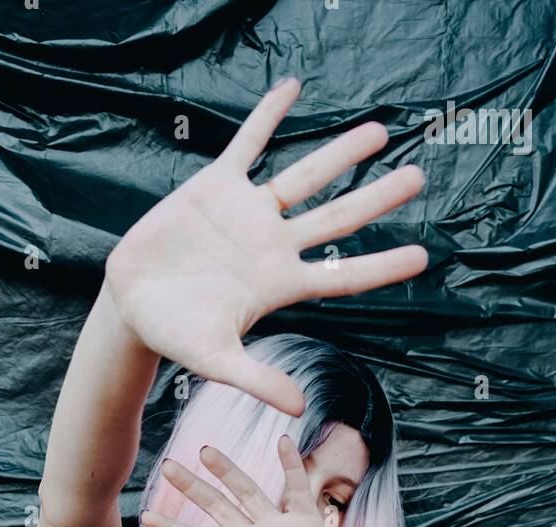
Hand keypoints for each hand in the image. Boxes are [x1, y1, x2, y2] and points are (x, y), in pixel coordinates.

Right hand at [104, 77, 426, 414]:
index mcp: (280, 284)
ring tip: (380, 131)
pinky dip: (268, 117)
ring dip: (341, 154)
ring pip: (304, 177)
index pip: (342, 274)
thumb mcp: (215, 360)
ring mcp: (247, 214)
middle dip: (377, 197)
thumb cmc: (175, 335)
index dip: (382, 266)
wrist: (131, 305)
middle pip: (338, 217)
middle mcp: (273, 245)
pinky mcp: (215, 188)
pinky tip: (292, 88)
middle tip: (418, 176)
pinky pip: (248, 144)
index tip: (424, 256)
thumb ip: (257, 379)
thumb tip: (297, 408)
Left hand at [141, 437, 383, 526]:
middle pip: (216, 509)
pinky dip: (290, 467)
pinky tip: (282, 442)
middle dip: (192, 488)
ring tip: (206, 449)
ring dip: (229, 472)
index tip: (145, 516)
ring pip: (248, 493)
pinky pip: (297, 490)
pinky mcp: (307, 523)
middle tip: (166, 465)